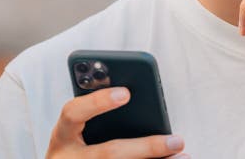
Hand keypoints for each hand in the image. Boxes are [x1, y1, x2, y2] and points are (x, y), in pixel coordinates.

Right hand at [46, 87, 187, 157]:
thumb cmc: (78, 143)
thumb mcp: (79, 128)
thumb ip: (98, 112)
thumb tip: (137, 98)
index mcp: (62, 135)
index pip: (72, 112)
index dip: (97, 101)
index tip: (126, 93)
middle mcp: (67, 158)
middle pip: (107, 154)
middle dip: (146, 148)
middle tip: (177, 141)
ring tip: (182, 156)